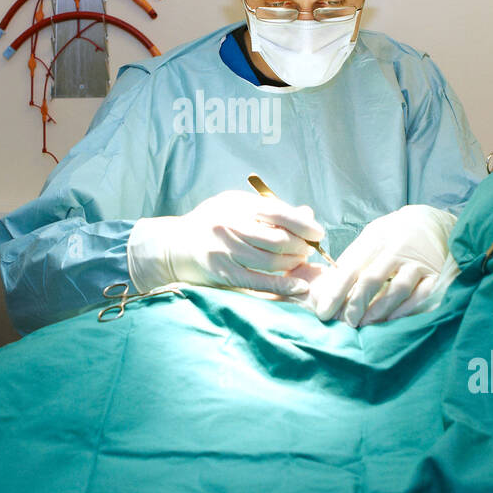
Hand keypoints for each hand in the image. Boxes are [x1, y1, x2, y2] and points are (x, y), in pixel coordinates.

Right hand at [128, 189, 326, 296]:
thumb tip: (306, 214)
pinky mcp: (223, 273)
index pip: (279, 213)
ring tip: (300, 262)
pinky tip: (298, 287)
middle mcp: (230, 226)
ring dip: (293, 264)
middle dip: (301, 247)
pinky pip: (259, 282)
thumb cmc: (211, 222)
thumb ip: (269, 208)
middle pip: (278, 239)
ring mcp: (226, 251)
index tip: (318, 232)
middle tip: (309, 250)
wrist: (173, 245)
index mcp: (236, 205)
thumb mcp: (236, 205)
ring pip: (272, 261)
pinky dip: (282, 286)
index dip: (304, 225)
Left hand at [308, 205, 458, 327]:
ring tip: (365, 325)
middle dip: (355, 304)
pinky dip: (406, 311)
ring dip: (379, 311)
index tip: (323, 312)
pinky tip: (393, 322)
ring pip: (397, 290)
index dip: (335, 292)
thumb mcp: (370, 237)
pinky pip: (421, 296)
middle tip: (345, 323)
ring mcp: (417, 262)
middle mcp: (397, 249)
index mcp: (375, 239)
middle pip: (372, 279)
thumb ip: (352, 259)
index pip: (350, 268)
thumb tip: (328, 288)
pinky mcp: (436, 275)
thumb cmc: (393, 234)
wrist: (432, 221)